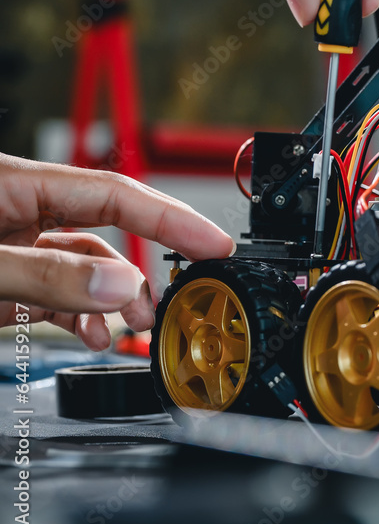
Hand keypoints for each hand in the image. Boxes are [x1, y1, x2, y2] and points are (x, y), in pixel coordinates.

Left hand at [0, 155, 235, 350]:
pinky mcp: (12, 287)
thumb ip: (46, 275)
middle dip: (148, 268)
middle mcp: (22, 215)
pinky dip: (87, 320)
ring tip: (134, 324)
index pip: (114, 194)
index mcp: (14, 186)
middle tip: (185, 293)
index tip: (214, 244)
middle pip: (110, 231)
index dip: (171, 217)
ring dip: (119, 301)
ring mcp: (17, 253)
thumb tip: (120, 286)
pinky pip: (63, 300)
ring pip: (90, 271)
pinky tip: (95, 337)